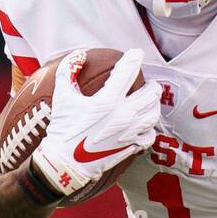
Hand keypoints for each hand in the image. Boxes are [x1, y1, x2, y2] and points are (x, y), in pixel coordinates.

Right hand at [31, 48, 160, 198]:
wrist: (66, 164)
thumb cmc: (63, 129)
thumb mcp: (62, 96)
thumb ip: (69, 70)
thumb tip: (80, 56)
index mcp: (108, 100)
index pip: (128, 71)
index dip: (134, 58)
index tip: (136, 53)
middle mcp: (125, 115)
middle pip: (151, 93)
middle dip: (150, 85)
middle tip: (146, 83)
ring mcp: (131, 133)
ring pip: (154, 113)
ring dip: (153, 104)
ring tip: (148, 101)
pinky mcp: (132, 147)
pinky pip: (150, 135)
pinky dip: (150, 128)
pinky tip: (144, 124)